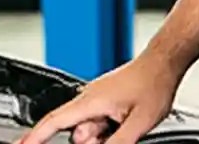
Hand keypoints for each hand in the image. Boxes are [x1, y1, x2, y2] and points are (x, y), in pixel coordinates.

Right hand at [16, 54, 181, 143]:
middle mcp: (88, 98)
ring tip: (127, 121)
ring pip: (90, 130)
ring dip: (105, 134)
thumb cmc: (153, 84)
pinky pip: (99, 122)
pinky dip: (109, 127)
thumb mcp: (137, 124)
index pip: (53, 122)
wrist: (164, 62)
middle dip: (93, 139)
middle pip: (77, 133)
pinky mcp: (104, 100)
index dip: (34, 137)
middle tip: (119, 129)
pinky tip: (126, 119)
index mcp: (90, 101)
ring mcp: (96, 98)